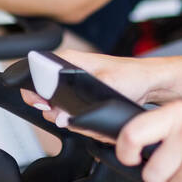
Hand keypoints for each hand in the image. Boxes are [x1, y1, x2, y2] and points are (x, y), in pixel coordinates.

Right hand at [19, 50, 176, 129]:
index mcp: (67, 61)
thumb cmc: (132, 75)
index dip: (32, 90)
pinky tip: (92, 119)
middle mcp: (67, 73)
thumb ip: (83, 99)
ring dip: (67, 118)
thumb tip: (62, 114)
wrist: (149, 84)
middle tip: (67, 114)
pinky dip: (78, 121)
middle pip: (42, 96)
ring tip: (84, 116)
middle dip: (52, 110)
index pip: (35, 72)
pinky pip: (69, 114)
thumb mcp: (109, 83)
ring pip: (55, 109)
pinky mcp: (81, 100)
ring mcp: (73, 88)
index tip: (42, 103)